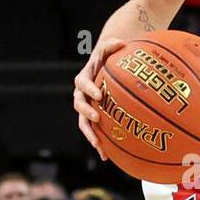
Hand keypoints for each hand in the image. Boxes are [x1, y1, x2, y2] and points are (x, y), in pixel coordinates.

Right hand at [74, 37, 126, 156]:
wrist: (107, 67)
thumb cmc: (109, 57)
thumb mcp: (109, 48)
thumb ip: (112, 45)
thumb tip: (120, 42)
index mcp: (84, 80)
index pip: (82, 84)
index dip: (89, 89)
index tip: (99, 95)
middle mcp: (82, 95)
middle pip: (79, 106)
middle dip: (87, 113)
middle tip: (97, 118)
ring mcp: (87, 108)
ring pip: (84, 123)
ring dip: (90, 134)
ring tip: (98, 144)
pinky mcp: (94, 119)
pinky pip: (95, 132)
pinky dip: (100, 144)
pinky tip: (107, 157)